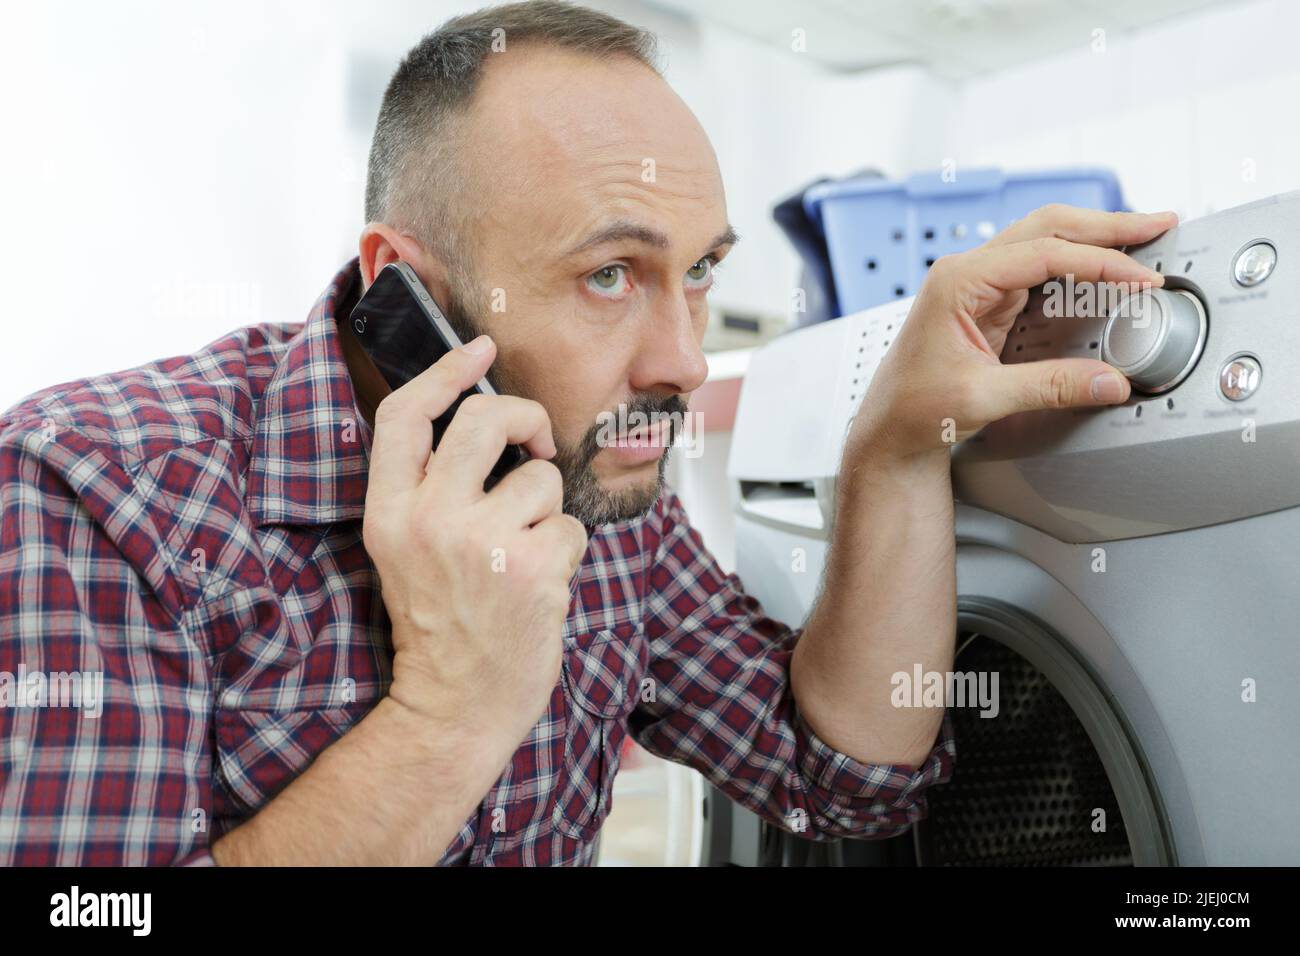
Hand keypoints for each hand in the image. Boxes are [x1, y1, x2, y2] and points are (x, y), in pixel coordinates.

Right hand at [361, 334, 588, 755]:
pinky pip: (570, 527)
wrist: (453, 704)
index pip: (404, 415)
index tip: (480, 347)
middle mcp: (430, 519)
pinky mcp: (532, 568)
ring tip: (523, 552)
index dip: (445, 370)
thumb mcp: (402, 548)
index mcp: (389, 512)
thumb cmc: (437, 623)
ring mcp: (483, 542)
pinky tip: (539, 583)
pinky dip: (565, 552)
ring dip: (546, 510)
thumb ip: (428, 487)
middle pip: (485, 419)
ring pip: (541, 477)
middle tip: (533, 443)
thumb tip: (483, 420)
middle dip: (524, 417)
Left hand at [850, 205, 1177, 462]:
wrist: (888, 429)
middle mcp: (966, 273)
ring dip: (1094, 238)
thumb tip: (1111, 381)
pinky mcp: (986, 302)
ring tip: (1142, 237)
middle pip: (1046, 228)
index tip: (1139, 278)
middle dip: (1105, 225)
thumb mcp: (984, 399)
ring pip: (1044, 242)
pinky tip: (1105, 267)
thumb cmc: (914, 410)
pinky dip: (1077, 265)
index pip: (1043, 253)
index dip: (1099, 262)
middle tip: (1156, 224)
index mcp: (958, 281)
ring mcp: (976, 284)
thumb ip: (1051, 387)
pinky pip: (1039, 270)